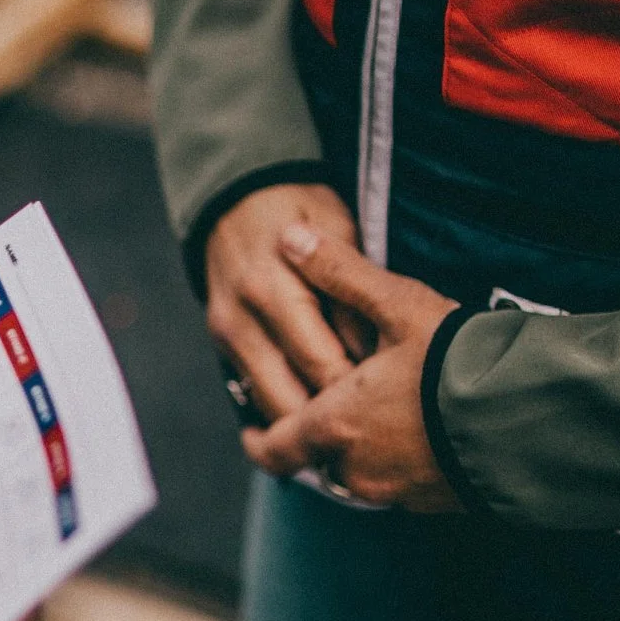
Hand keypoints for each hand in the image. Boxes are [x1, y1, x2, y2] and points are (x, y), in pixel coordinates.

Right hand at [203, 183, 368, 423]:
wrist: (232, 195)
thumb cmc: (298, 208)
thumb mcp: (339, 228)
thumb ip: (354, 290)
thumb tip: (374, 353)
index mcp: (273, 287)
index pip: (324, 364)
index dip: (362, 391)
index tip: (398, 402)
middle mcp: (242, 319)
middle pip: (292, 399)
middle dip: (335, 418)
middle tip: (379, 426)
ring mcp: (227, 334)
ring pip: (270, 406)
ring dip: (309, 421)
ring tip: (353, 425)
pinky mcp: (221, 343)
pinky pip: (255, 392)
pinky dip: (288, 406)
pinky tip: (321, 410)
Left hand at [243, 224, 462, 511]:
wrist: (532, 414)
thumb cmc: (457, 358)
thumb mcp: (398, 305)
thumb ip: (339, 273)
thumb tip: (290, 237)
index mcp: (336, 426)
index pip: (277, 448)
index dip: (259, 441)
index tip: (254, 432)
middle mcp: (360, 470)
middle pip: (320, 461)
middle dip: (318, 438)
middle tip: (323, 411)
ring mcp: (400, 492)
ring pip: (362, 476)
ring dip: (361, 451)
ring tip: (378, 417)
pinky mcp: (437, 501)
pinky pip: (403, 485)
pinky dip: (401, 462)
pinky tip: (423, 432)